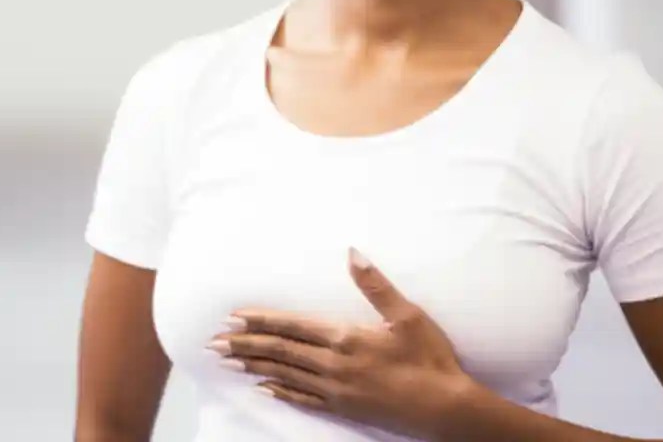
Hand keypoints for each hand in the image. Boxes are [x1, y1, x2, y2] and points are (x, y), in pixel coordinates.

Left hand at [207, 248, 476, 440]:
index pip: (291, 326)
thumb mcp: (407, 315)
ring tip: (229, 361)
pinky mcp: (344, 408)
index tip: (233, 317)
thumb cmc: (431, 359)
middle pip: (279, 351)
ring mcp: (336, 391)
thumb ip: (375, 284)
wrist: (447, 410)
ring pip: (285, 375)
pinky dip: (280, 392)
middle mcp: (333, 366)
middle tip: (214, 343)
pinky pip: (303, 400)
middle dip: (245, 345)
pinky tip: (264, 388)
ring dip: (255, 366)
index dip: (260, 320)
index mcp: (345, 338)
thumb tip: (352, 253)